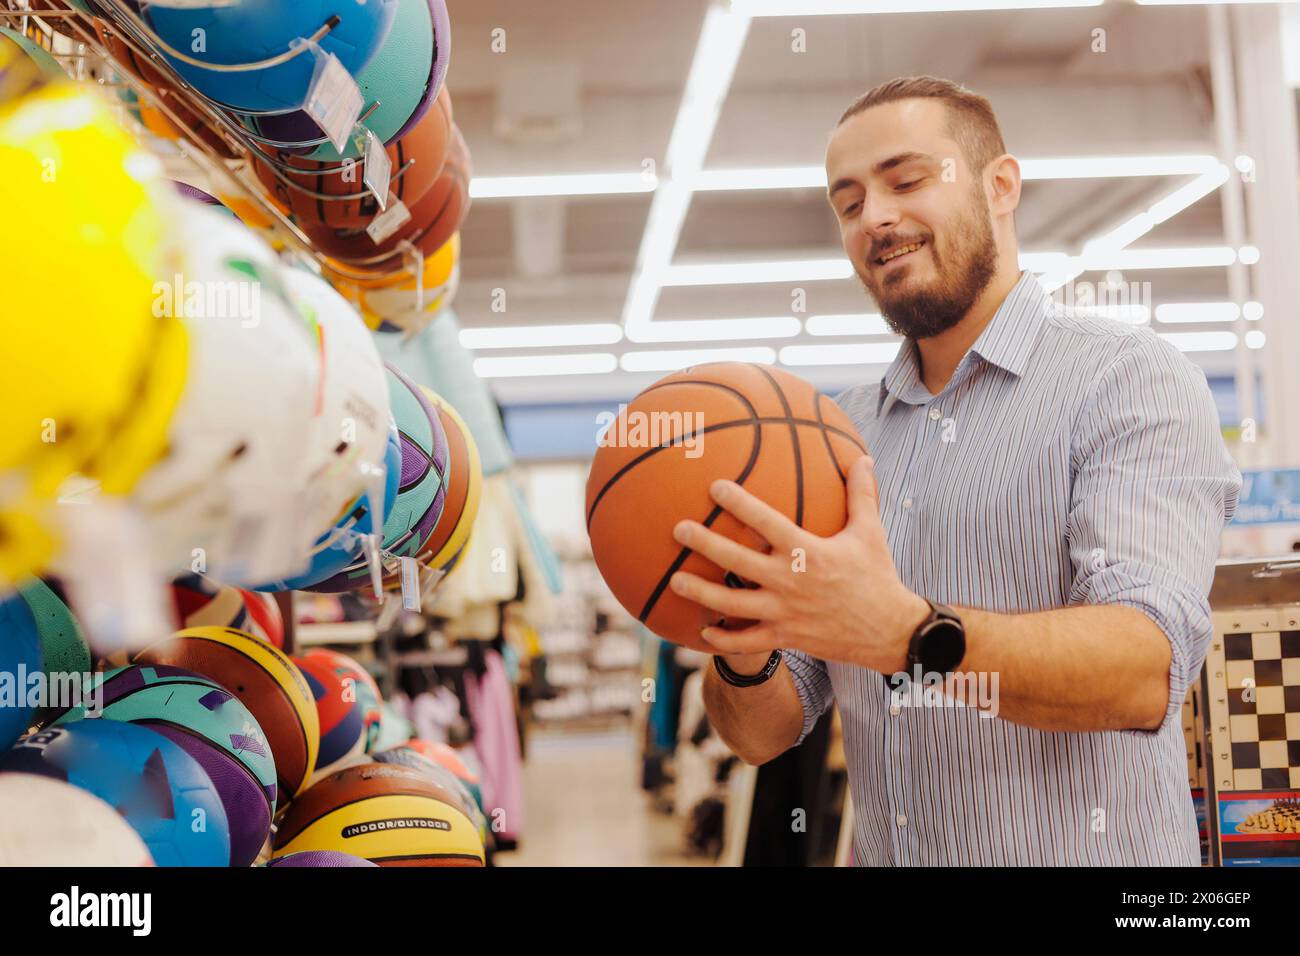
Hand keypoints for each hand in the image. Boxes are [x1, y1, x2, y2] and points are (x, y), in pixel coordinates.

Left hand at [667, 456, 929, 673]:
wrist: (888, 631)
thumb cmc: (877, 576)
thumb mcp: (871, 532)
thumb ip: (861, 494)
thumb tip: (863, 457)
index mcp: (809, 552)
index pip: (766, 522)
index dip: (739, 503)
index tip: (714, 487)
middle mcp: (790, 581)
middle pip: (737, 562)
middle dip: (705, 544)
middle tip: (679, 529)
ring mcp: (784, 612)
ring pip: (732, 604)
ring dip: (700, 593)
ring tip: (675, 580)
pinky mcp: (784, 637)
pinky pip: (746, 641)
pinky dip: (723, 639)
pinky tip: (702, 633)